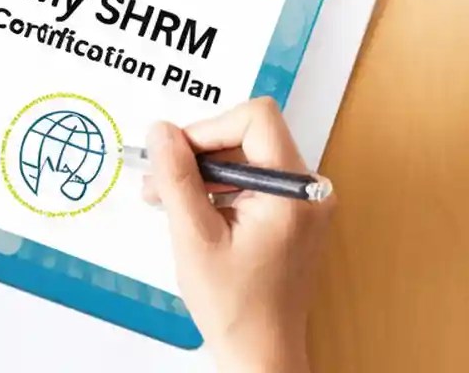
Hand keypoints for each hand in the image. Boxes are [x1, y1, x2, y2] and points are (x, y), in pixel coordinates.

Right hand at [143, 98, 333, 372]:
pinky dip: (220, 190)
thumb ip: (177, 178)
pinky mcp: (292, 216)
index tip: (177, 153)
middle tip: (160, 176)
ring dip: (204, 173)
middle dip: (199, 153)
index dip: (209, 129)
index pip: (255, 119)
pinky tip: (189, 211)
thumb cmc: (237, 308)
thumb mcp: (194, 236)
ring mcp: (303, 203)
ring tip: (165, 198)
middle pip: (250, 137)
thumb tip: (162, 133)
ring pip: (247, 159)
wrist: (261, 353)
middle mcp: (308, 190)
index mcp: (294, 191)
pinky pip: (253, 183)